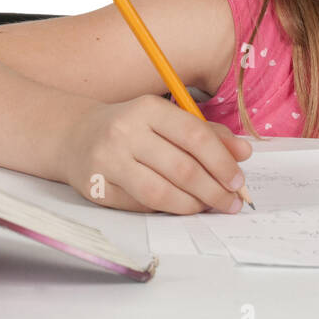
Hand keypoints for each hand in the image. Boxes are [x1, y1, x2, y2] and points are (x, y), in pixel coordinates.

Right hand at [59, 95, 250, 213]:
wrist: (75, 135)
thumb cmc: (130, 127)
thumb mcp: (165, 118)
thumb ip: (206, 133)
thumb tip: (243, 152)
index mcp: (148, 108)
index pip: (195, 136)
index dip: (222, 161)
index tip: (238, 180)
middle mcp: (125, 132)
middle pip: (182, 168)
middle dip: (214, 190)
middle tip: (230, 202)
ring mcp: (108, 161)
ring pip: (161, 193)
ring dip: (192, 205)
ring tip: (207, 207)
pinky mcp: (97, 188)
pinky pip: (141, 206)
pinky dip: (166, 210)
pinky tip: (179, 206)